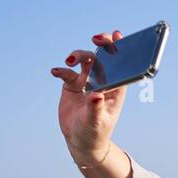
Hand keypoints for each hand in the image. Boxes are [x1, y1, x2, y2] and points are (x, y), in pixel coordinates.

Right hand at [49, 29, 127, 164]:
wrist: (80, 141)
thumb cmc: (95, 133)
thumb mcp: (96, 123)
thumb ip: (95, 109)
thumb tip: (96, 96)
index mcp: (116, 89)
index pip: (121, 66)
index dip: (120, 49)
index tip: (117, 36)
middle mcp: (102, 82)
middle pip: (104, 58)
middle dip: (102, 45)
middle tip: (96, 39)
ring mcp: (87, 82)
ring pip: (86, 60)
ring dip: (79, 55)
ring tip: (69, 61)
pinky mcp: (72, 85)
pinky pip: (67, 72)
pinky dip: (62, 70)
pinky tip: (56, 72)